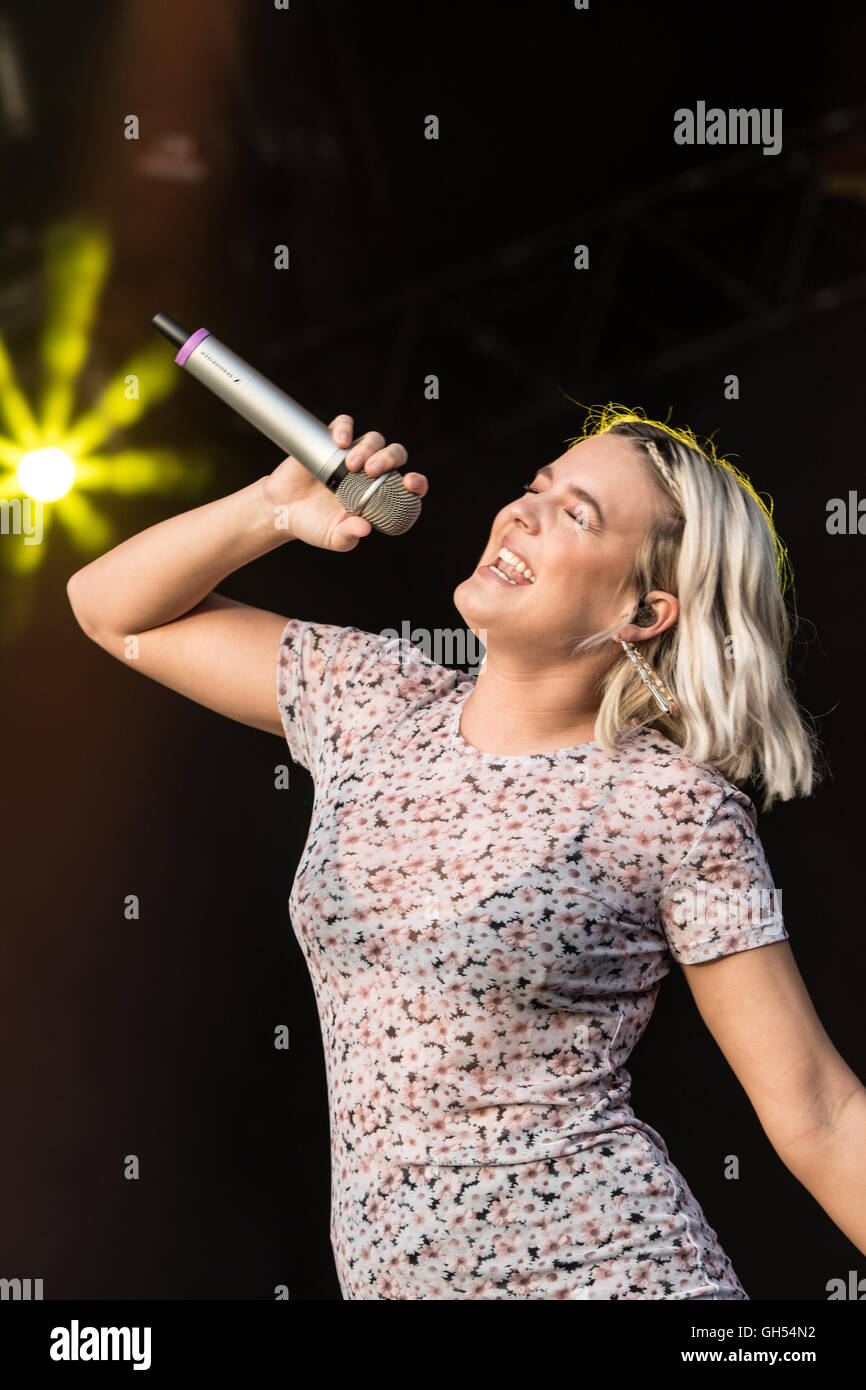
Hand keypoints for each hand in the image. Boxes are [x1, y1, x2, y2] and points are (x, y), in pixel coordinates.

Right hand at [263, 414, 427, 550]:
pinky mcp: (330, 441)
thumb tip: (365, 528)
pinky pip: (345, 424)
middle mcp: (371, 472)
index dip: (417, 482)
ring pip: (374, 439)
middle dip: (389, 458)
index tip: (410, 483)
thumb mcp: (334, 538)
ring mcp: (352, 454)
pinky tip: (340, 442)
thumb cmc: (314, 525)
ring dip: (369, 448)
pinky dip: (345, 428)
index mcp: (380, 495)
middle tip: (371, 472)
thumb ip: (350, 535)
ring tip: (350, 465)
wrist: (283, 509)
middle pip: (395, 454)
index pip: (409, 485)